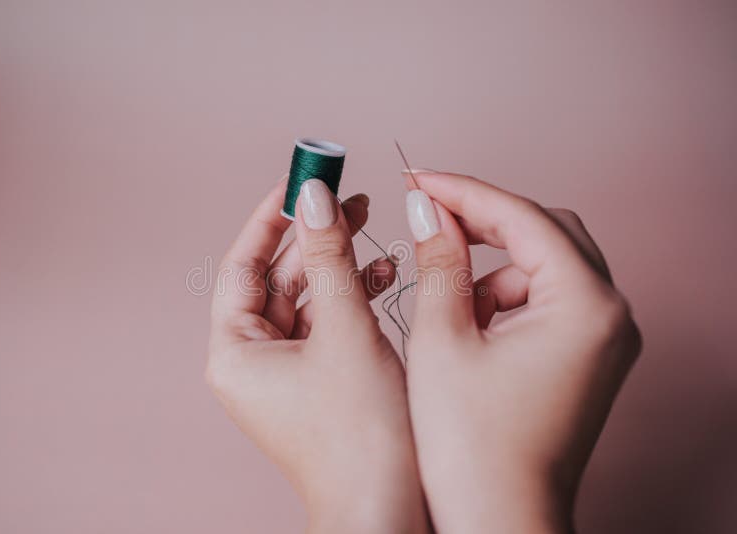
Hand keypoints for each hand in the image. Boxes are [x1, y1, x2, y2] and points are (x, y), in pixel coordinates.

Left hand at [207, 178, 428, 532]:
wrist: (388, 511)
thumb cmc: (361, 436)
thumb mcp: (346, 330)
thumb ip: (329, 257)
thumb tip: (314, 196)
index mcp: (235, 353)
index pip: (241, 266)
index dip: (271, 220)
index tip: (300, 184)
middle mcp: (253, 363)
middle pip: (278, 279)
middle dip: (314, 237)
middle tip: (348, 198)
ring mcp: (285, 374)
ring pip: (308, 298)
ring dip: (338, 264)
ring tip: (372, 227)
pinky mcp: (319, 381)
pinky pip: (328, 325)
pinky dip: (351, 298)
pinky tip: (381, 274)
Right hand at [402, 171, 641, 532]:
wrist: (498, 521)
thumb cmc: (471, 449)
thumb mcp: (443, 340)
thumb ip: (441, 260)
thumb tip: (430, 207)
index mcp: (586, 306)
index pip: (524, 218)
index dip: (465, 192)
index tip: (419, 179)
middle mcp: (611, 316)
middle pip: (547, 232)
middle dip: (485, 223)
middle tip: (429, 216)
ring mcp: (605, 338)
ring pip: (547, 265)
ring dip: (494, 264)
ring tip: (445, 294)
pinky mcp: (588, 357)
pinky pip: (549, 300)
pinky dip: (507, 297)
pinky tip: (469, 323)